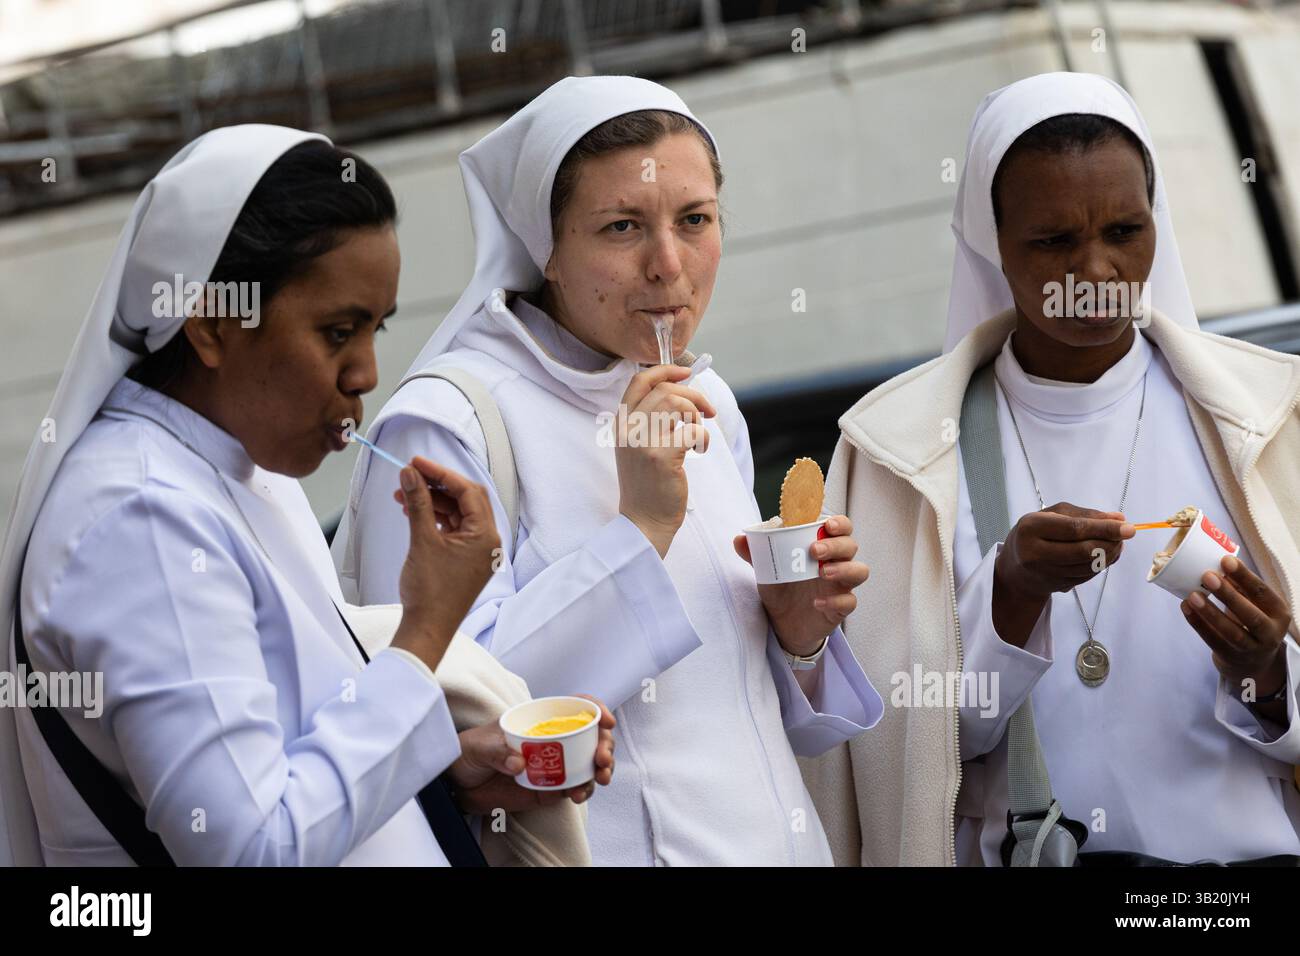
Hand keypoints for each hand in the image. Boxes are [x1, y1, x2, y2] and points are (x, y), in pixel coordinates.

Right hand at [389, 456, 500, 670]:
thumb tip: (410, 473)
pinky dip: (434, 518)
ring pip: (456, 513)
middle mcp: (487, 541)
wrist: (427, 628)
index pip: (468, 491)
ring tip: (403, 495)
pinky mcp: (464, 559)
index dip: (441, 473)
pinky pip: (452, 529)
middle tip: (410, 474)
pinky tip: (413, 511)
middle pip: (465, 499)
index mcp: (486, 536)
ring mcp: (476, 551)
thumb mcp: (423, 540)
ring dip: (432, 502)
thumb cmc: (430, 592)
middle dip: (437, 485)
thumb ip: (418, 503)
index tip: (416, 462)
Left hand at [447, 696, 616, 814]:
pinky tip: (579, 794)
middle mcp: (553, 739)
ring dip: (601, 769)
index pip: (575, 707)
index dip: (595, 709)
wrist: (457, 785)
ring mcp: (555, 764)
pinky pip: (576, 787)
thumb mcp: (479, 746)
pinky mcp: (551, 788)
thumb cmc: (468, 752)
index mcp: (540, 719)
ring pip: (590, 763)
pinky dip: (584, 789)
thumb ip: (498, 752)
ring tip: (599, 779)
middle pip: (591, 736)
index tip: (606, 721)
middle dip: (605, 745)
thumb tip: (520, 763)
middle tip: (602, 760)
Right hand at [615, 364, 716, 557]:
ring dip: (697, 415)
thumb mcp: (637, 446)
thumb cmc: (648, 483)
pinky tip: (698, 450)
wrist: (643, 521)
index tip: (687, 373)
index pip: (640, 380)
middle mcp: (628, 429)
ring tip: (697, 433)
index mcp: (621, 423)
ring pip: (678, 404)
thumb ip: (651, 418)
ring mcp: (643, 442)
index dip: (666, 370)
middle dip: (694, 396)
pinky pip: (692, 431)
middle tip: (707, 411)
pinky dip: (702, 438)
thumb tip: (682, 390)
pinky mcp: (662, 457)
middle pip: (666, 390)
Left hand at [733, 514, 868, 656]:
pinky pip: (849, 602)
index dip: (840, 523)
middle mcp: (836, 563)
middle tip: (814, 551)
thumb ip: (755, 554)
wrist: (782, 623)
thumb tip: (739, 539)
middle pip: (850, 546)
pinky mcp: (840, 608)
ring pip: (859, 571)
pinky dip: (835, 600)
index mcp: (822, 547)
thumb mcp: (766, 570)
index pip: (841, 528)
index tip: (827, 524)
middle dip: (836, 545)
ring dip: (844, 569)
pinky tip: (817, 602)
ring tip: (822, 573)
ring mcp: (841, 586)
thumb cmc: (781, 588)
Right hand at [992, 502, 1133, 646]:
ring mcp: (1045, 573)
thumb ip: (1085, 514)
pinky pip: (1088, 576)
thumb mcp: (1053, 515)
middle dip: (1111, 542)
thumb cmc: (1035, 533)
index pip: (1074, 529)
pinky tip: (1105, 555)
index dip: (1104, 528)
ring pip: (1089, 566)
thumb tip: (1119, 519)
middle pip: (1084, 551)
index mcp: (1031, 527)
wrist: (1014, 568)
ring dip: (1110, 554)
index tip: (1128, 527)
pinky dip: (1102, 565)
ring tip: (1116, 543)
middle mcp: (1035, 552)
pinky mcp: (1057, 586)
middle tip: (1126, 535)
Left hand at [1182, 554, 1290, 718]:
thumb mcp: (1255, 605)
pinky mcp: (1231, 657)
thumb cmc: (1251, 622)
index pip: (1263, 593)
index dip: (1245, 577)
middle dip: (1228, 595)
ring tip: (1192, 595)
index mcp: (1279, 613)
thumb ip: (1241, 587)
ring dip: (1210, 612)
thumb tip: (1221, 563)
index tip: (1225, 560)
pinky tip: (1185, 608)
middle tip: (1207, 576)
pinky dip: (1198, 624)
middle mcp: (1270, 633)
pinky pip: (1213, 640)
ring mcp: (1251, 649)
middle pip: (1250, 615)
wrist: (1253, 662)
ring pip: (1231, 632)